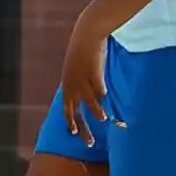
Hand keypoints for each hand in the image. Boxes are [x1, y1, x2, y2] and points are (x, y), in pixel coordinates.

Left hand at [60, 11, 113, 146]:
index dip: (69, 121)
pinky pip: (99, 88)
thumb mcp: (80, 70)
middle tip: (89, 141)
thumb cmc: (85, 52)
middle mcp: (72, 83)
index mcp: (67, 83)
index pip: (66, 107)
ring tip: (105, 120)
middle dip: (81, 127)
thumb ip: (83, 84)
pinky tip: (108, 102)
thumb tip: (94, 98)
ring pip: (88, 101)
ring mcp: (82, 78)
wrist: (87, 34)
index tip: (73, 134)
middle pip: (74, 110)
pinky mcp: (93, 72)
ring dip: (96, 112)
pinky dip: (103, 96)